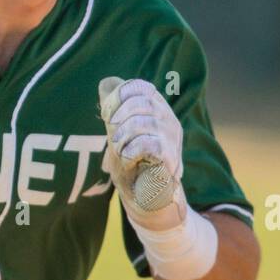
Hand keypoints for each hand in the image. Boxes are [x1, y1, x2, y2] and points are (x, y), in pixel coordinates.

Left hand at [98, 77, 187, 231]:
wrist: (147, 197)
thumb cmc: (132, 162)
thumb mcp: (119, 131)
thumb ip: (114, 109)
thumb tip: (106, 82)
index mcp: (156, 108)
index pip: (139, 86)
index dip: (118, 96)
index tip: (107, 116)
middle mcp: (168, 118)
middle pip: (140, 102)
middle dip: (118, 117)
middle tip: (112, 135)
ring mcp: (172, 138)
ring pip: (142, 122)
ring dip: (123, 137)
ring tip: (120, 151)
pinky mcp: (171, 157)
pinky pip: (148, 144)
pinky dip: (131, 151)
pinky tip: (128, 160)